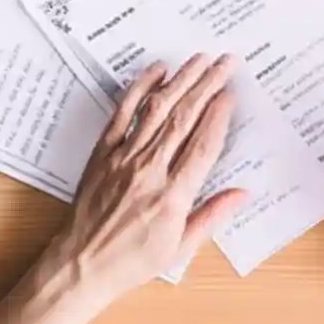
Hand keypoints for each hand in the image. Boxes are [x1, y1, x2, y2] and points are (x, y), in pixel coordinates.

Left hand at [0, 54, 246, 323]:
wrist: (80, 264)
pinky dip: (140, 88)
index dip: (220, 116)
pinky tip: (157, 71)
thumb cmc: (130, 261)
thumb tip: (242, 193)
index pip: (203, 146)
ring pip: (158, 109)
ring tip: (199, 60)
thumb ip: (212, 215)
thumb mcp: (180, 248)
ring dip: (181, 80)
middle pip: (185, 118)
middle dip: (208, 85)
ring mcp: (124, 158)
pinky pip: (123, 113)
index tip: (231, 94)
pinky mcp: (103, 152)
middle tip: (226, 63)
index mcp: (172, 197)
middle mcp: (149, 171)